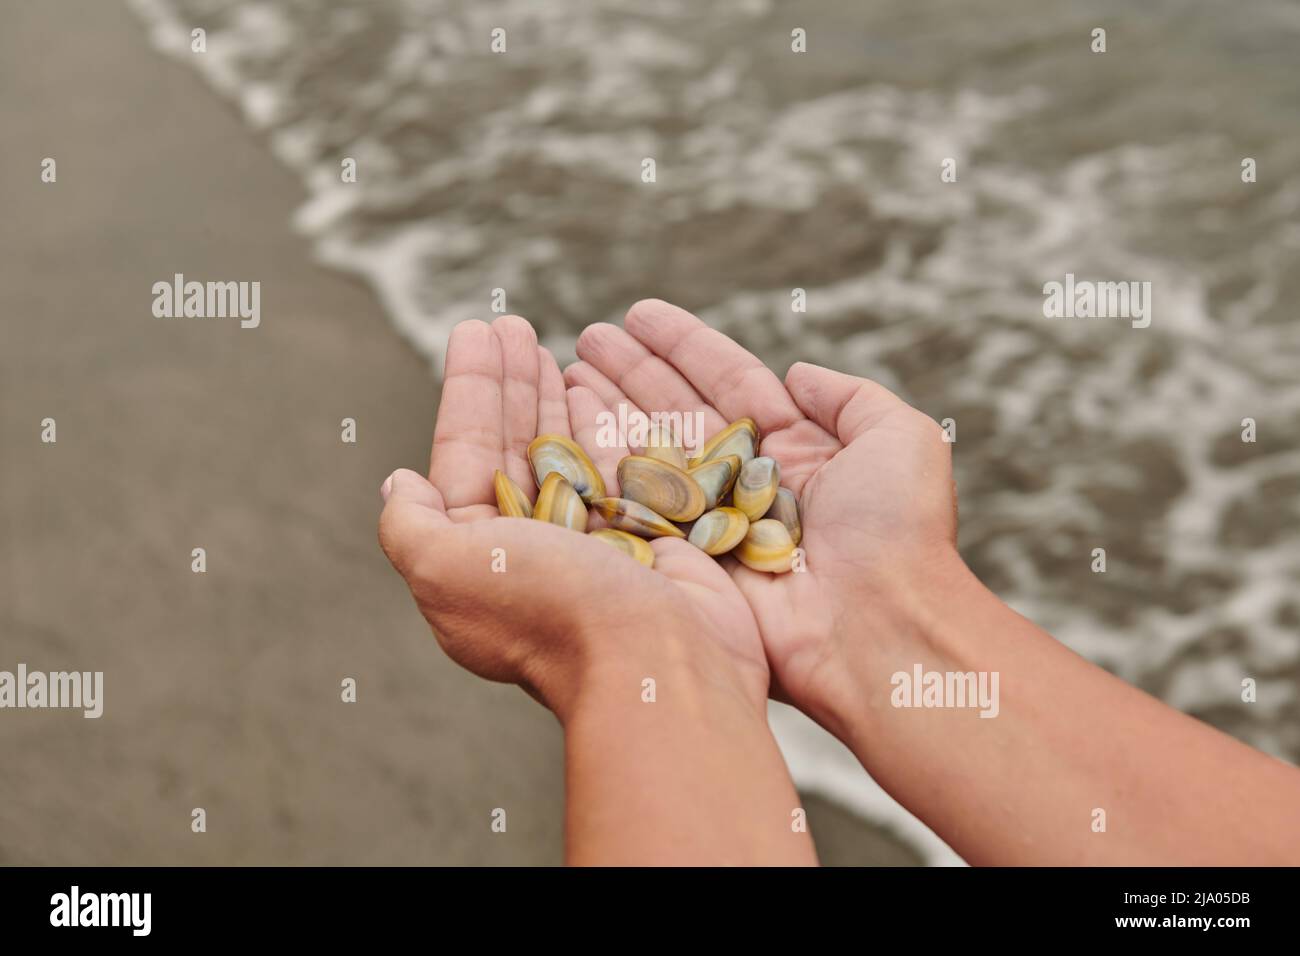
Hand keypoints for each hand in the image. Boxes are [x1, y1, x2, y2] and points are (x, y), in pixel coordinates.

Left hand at [377, 315, 770, 719]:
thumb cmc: (550, 611)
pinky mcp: (647, 538)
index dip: (468, 391)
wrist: (657, 663)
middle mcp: (530, 548)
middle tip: (512, 323)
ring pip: (566, 450)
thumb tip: (396, 483)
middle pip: (514, 444)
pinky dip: (608, 423)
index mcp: (476, 555)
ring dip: (553, 395)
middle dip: (511, 383)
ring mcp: (592, 542)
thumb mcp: (446, 568)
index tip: (475, 331)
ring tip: (550, 341)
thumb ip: (410, 524)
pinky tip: (600, 389)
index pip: (462, 454)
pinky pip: (621, 465)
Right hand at [564, 300, 962, 733]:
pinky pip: (635, 502)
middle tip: (587, 337)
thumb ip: (850, 396)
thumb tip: (797, 372)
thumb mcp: (901, 439)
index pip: (728, 381)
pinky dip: (600, 463)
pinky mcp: (685, 560)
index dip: (683, 346)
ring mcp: (712, 521)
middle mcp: (748, 481)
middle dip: (632, 372)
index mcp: (798, 449)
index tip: (639, 314)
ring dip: (606, 408)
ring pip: (649, 451)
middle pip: (678, 411)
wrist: (876, 624)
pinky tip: (566, 426)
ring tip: (565, 368)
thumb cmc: (896, 530)